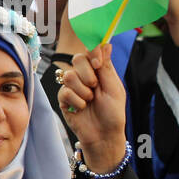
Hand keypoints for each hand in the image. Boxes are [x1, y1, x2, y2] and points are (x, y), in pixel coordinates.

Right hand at [58, 43, 127, 167]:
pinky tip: (82, 108)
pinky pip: (64, 91)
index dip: (92, 52)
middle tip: (95, 86)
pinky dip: (77, 101)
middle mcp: (85, 76)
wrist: (104, 135)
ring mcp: (73, 87)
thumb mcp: (114, 88)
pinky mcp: (64, 99)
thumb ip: (106, 66)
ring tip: (90, 100)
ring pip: (69, 75)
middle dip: (87, 73)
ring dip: (83, 90)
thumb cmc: (113, 113)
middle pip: (77, 58)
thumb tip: (106, 43)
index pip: (91, 51)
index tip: (97, 63)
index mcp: (99, 71)